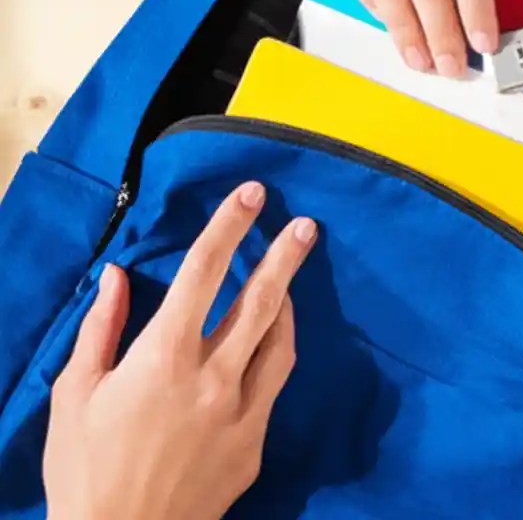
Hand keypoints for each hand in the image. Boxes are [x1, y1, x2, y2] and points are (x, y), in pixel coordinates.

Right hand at [44, 183, 316, 519]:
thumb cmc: (85, 467)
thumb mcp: (76, 393)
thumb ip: (102, 328)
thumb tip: (115, 275)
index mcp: (165, 356)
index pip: (204, 272)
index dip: (230, 226)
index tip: (251, 195)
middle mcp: (213, 377)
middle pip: (260, 301)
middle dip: (285, 257)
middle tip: (306, 226)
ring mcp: (242, 410)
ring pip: (280, 342)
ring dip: (287, 304)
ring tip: (288, 281)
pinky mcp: (256, 441)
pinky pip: (274, 385)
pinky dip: (274, 355)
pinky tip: (269, 344)